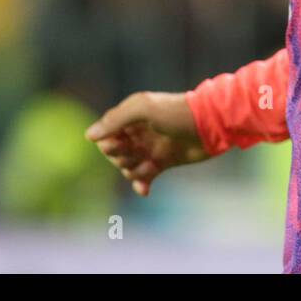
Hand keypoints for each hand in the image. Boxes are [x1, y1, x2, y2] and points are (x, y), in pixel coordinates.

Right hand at [85, 91, 210, 195]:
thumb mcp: (143, 109)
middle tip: (138, 152)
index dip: (109, 143)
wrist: (211, 125)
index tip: (121, 142)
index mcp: (131, 116)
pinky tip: (145, 191)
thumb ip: (115, 120)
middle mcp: (138, 133)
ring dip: (134, 170)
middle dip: (122, 157)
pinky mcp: (163, 163)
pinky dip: (142, 185)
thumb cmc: (177, 113)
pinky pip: (144, 178)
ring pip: (128, 167)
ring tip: (150, 165)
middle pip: (114, 153)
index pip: (106, 135)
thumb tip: (89, 136)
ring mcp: (150, 148)